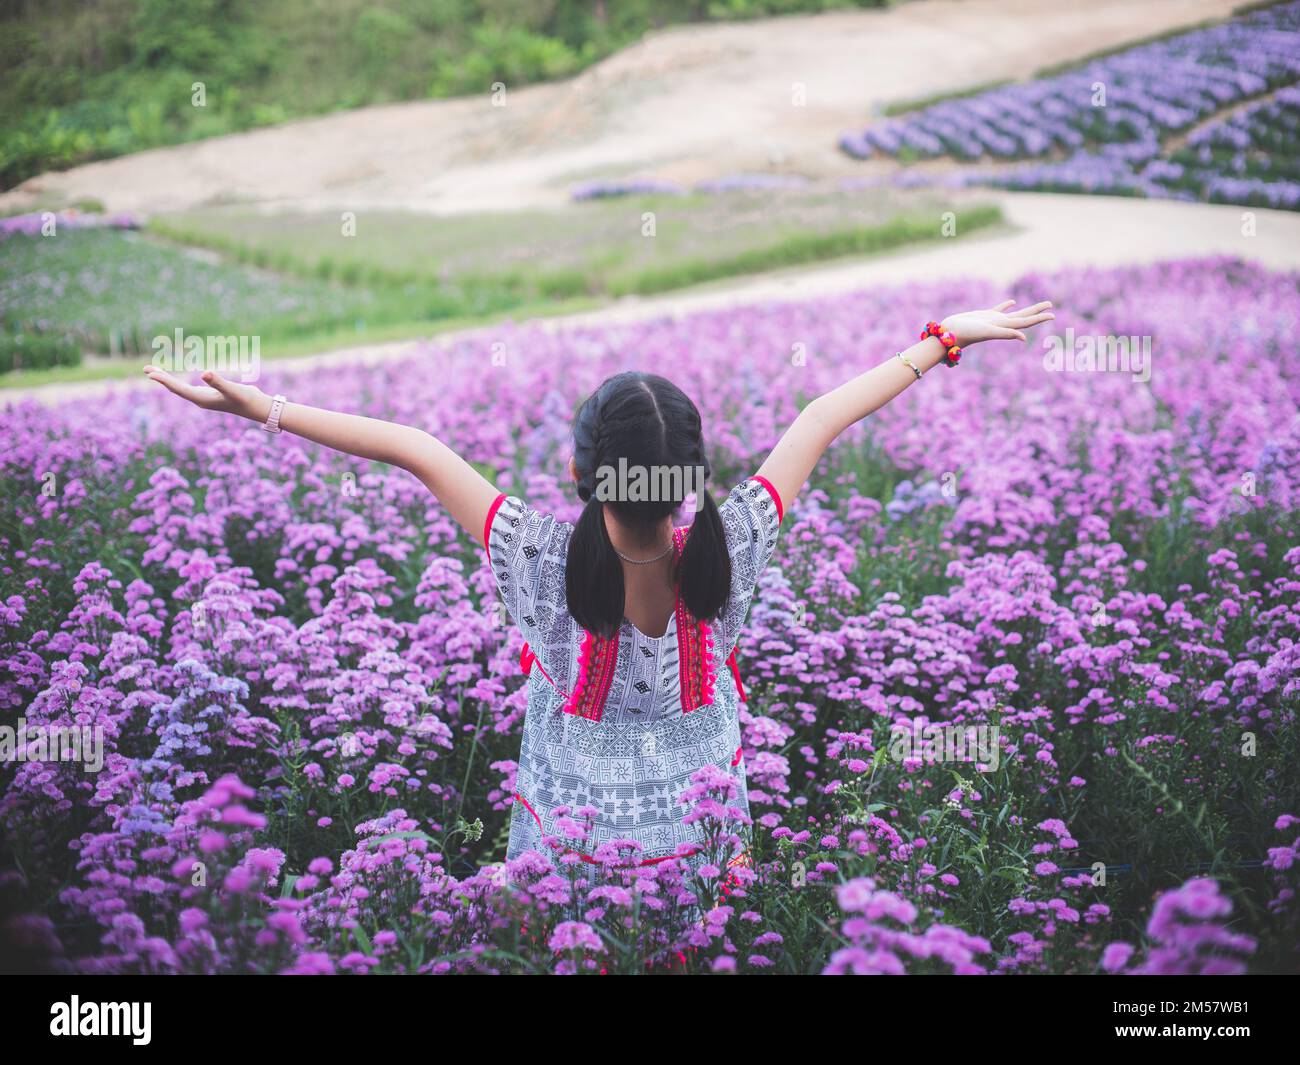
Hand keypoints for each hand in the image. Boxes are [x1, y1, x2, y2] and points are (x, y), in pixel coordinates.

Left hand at [142, 365, 268, 420]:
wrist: (259, 409)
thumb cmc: (247, 399)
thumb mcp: (233, 389)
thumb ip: (219, 382)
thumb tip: (205, 373)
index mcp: (203, 399)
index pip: (179, 389)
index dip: (164, 380)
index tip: (150, 373)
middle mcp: (202, 399)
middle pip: (176, 389)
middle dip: (162, 379)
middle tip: (146, 369)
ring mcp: (206, 397)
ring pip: (181, 388)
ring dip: (169, 380)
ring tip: (156, 372)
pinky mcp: (212, 394)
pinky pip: (190, 387)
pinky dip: (180, 381)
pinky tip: (178, 380)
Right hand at [940, 299, 1054, 347]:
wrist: (949, 334)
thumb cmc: (966, 333)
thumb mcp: (988, 332)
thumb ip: (1005, 333)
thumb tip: (1023, 337)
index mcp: (1004, 327)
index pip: (1025, 322)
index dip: (1039, 318)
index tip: (1052, 315)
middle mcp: (1001, 324)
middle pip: (1023, 317)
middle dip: (1037, 312)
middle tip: (1050, 305)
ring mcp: (993, 320)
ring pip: (1014, 314)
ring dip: (1026, 310)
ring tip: (1038, 305)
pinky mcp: (984, 316)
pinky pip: (999, 309)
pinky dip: (1007, 305)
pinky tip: (1012, 302)